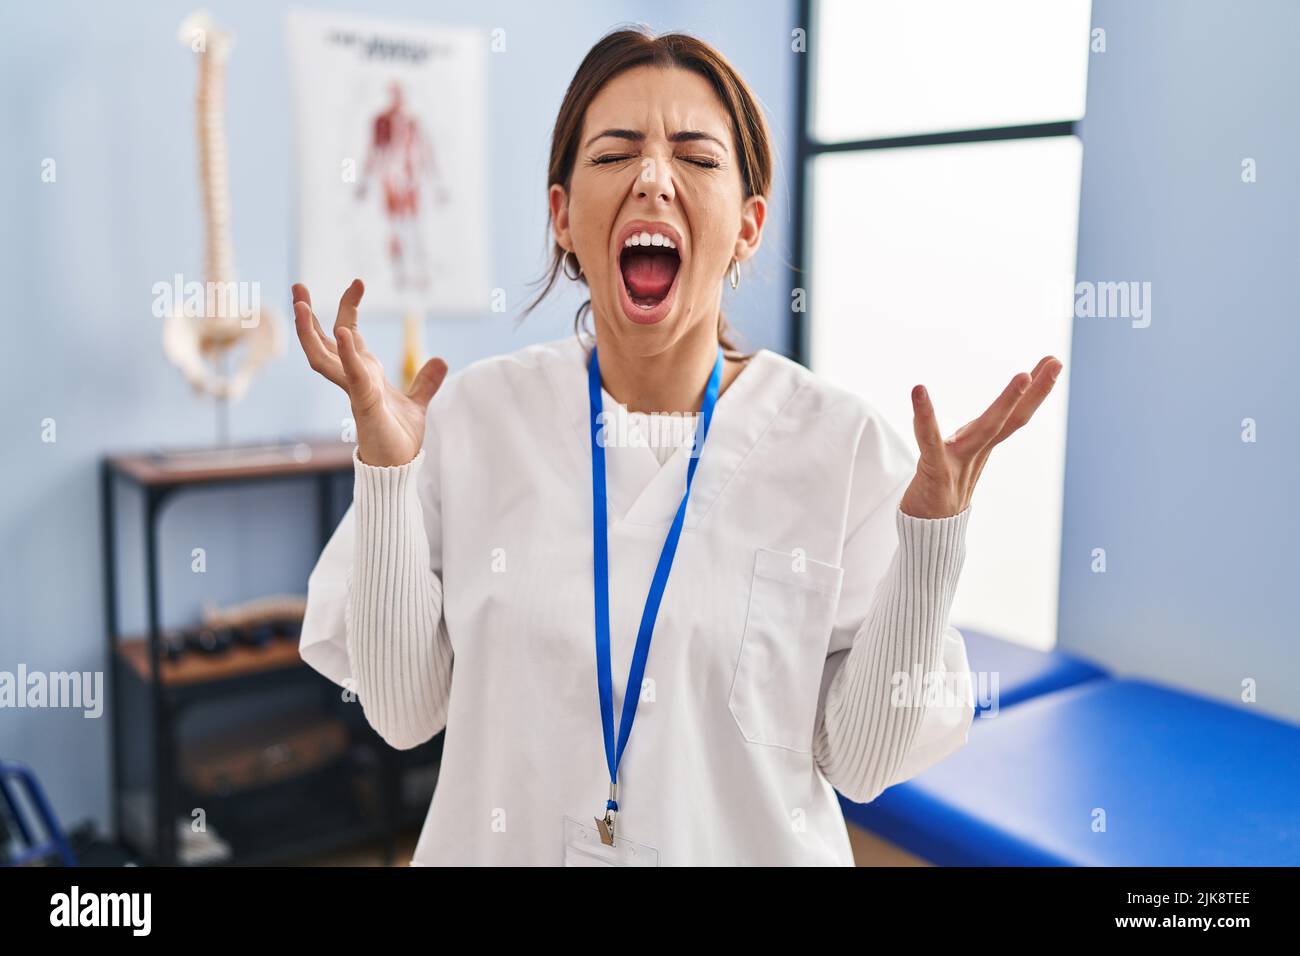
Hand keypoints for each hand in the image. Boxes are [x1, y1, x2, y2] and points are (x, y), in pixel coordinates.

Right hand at [291, 279, 447, 467]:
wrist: (400, 466)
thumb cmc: (399, 437)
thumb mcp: (417, 403)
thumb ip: (426, 382)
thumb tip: (441, 360)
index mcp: (362, 373)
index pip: (348, 334)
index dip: (348, 308)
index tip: (357, 282)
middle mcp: (352, 379)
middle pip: (322, 342)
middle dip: (307, 316)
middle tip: (297, 286)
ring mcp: (355, 390)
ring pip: (323, 357)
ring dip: (310, 331)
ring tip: (300, 304)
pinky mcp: (364, 403)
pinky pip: (353, 375)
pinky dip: (348, 354)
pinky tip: (344, 332)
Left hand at [898, 356, 1062, 518]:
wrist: (927, 531)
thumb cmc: (943, 488)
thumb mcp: (965, 455)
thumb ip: (978, 433)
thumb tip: (996, 416)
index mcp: (983, 445)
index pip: (1014, 416)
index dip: (1036, 391)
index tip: (1052, 363)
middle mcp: (977, 451)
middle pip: (1010, 419)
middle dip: (1034, 391)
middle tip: (1055, 362)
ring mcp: (959, 461)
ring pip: (986, 428)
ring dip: (1006, 402)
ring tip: (1023, 376)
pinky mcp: (934, 469)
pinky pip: (928, 438)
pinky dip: (924, 415)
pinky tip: (919, 390)